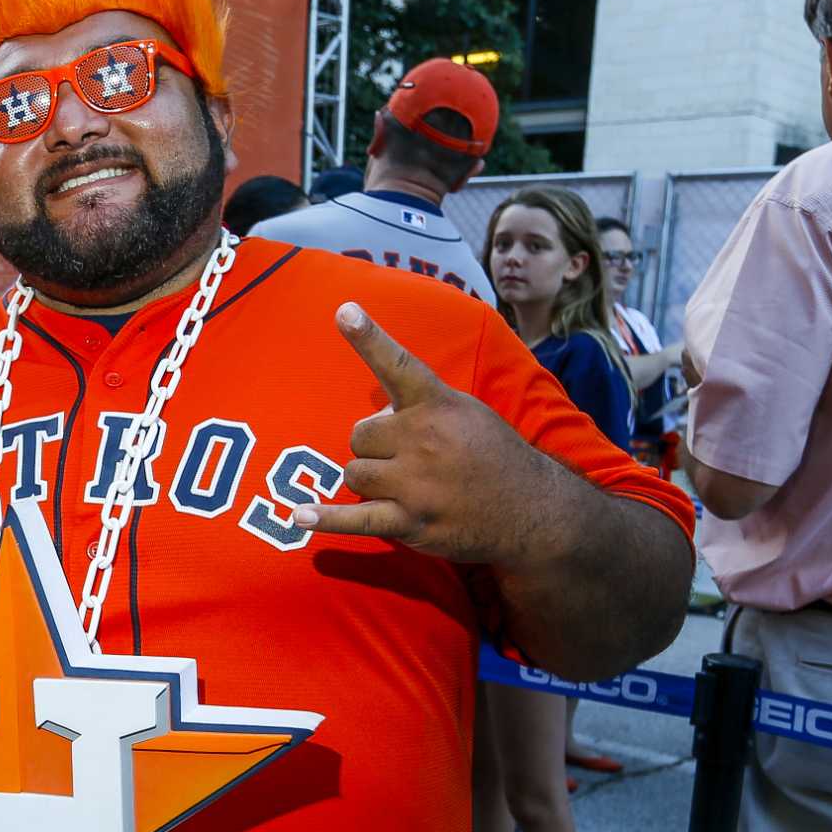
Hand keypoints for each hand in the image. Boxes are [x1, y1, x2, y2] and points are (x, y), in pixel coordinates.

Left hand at [291, 303, 572, 565]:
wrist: (532, 509)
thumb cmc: (490, 454)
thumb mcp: (466, 413)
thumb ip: (420, 406)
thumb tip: (377, 414)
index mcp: (438, 405)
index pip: (399, 365)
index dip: (370, 338)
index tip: (344, 311)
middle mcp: (424, 439)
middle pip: (359, 437)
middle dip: (375, 448)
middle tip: (410, 460)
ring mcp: (415, 482)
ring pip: (355, 474)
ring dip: (370, 481)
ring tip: (406, 487)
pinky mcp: (410, 521)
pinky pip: (356, 519)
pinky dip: (327, 519)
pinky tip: (299, 516)